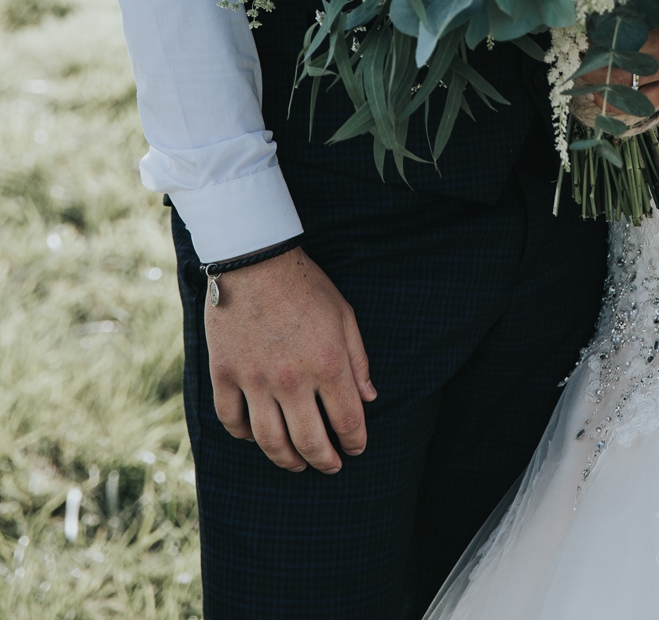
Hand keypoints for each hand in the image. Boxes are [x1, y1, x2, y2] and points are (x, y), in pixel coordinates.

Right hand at [204, 247, 375, 472]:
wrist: (254, 258)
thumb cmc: (305, 284)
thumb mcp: (343, 314)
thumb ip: (357, 359)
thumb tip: (368, 398)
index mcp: (327, 364)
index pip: (347, 421)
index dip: (355, 442)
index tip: (356, 448)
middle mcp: (291, 380)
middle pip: (309, 441)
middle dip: (324, 461)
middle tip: (330, 466)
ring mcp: (254, 380)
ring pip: (270, 441)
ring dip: (286, 460)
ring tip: (297, 464)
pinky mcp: (224, 375)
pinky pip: (232, 421)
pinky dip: (244, 435)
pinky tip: (256, 436)